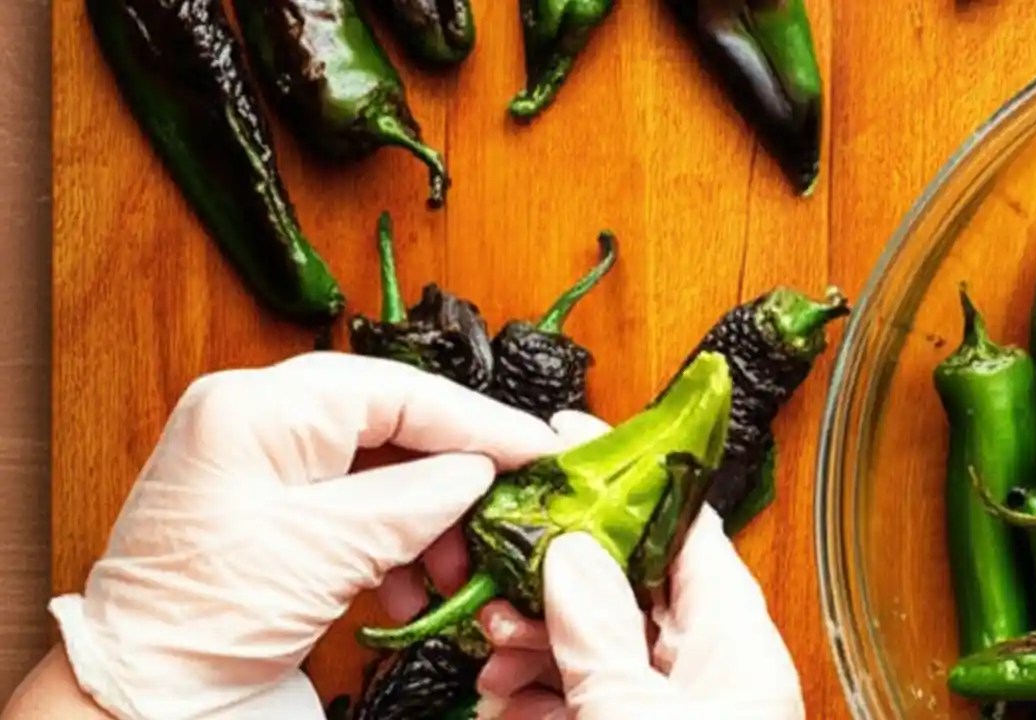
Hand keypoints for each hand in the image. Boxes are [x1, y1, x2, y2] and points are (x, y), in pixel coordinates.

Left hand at [47, 352, 565, 719]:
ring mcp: (259, 461)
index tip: (536, 446)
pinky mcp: (267, 504)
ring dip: (425, 515)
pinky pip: (351, 501)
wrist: (138, 690)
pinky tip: (408, 582)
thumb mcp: (325, 551)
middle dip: (450, 474)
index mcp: (257, 408)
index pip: (394, 390)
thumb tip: (479, 470)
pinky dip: (391, 539)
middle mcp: (256, 419)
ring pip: (377, 465)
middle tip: (502, 510)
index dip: (475, 420)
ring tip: (453, 568)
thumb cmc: (204, 618)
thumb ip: (414, 499)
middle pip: (389, 423)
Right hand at [472, 416, 805, 719]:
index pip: (684, 525)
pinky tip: (505, 702)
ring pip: (602, 644)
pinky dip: (544, 695)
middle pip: (630, 584)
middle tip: (501, 573)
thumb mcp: (635, 717)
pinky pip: (595, 697)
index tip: (566, 445)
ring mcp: (680, 708)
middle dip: (556, 578)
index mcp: (737, 644)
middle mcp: (714, 670)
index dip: (624, 478)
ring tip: (493, 650)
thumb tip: (571, 551)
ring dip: (538, 642)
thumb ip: (599, 632)